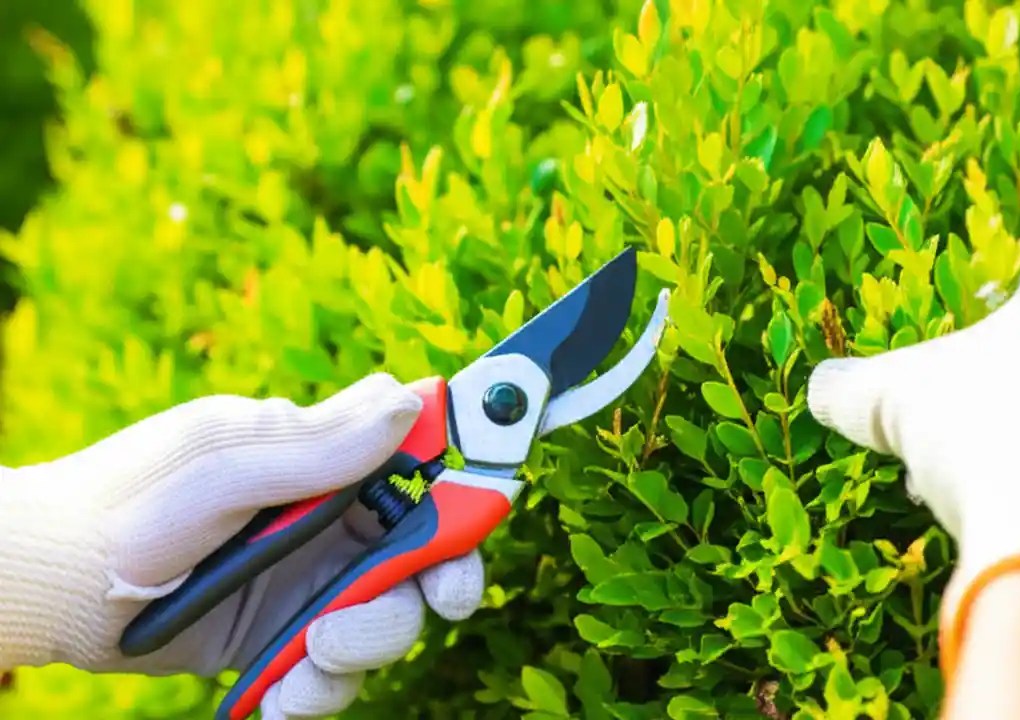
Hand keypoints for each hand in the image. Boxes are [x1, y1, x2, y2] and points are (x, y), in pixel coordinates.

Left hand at [0, 373, 484, 718]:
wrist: (64, 584)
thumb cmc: (135, 497)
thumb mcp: (226, 458)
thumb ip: (321, 442)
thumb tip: (413, 401)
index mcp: (328, 457)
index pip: (428, 461)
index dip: (469, 482)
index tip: (485, 507)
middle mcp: (335, 518)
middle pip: (430, 550)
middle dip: (440, 582)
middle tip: (437, 602)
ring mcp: (315, 579)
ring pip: (390, 619)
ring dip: (367, 647)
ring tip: (310, 661)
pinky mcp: (289, 634)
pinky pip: (336, 670)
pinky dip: (319, 689)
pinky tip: (283, 696)